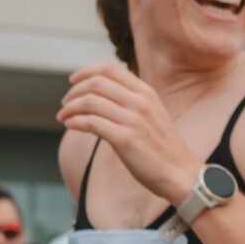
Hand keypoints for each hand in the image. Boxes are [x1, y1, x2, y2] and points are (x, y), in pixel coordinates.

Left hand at [56, 64, 199, 207]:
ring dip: (70, 108)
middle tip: (65, 103)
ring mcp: (134, 120)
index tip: (73, 81)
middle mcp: (140, 102)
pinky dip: (75, 122)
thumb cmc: (163, 148)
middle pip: (96, 83)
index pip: (110, 69)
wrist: (180, 174)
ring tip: (63, 117)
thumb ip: (131, 102)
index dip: (86, 72)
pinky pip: (92, 123)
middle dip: (74, 91)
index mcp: (146, 92)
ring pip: (90, 102)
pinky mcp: (126, 139)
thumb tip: (101, 97)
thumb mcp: (153, 115)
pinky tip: (70, 125)